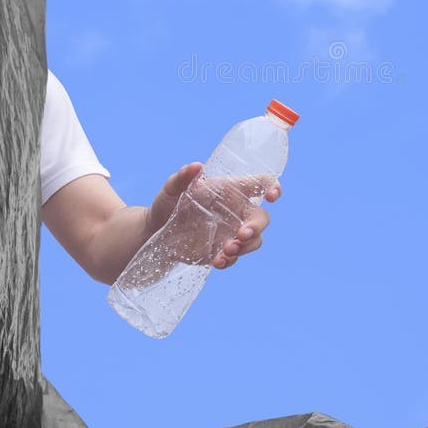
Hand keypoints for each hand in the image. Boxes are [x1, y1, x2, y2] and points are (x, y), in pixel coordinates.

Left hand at [148, 161, 281, 270]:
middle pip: (261, 217)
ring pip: (254, 240)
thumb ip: (182, 177)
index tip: (272, 196)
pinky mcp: (222, 251)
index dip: (273, 187)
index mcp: (230, 190)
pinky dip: (230, 261)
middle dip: (257, 227)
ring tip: (226, 252)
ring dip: (245, 247)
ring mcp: (231, 232)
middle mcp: (235, 211)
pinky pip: (236, 258)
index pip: (261, 183)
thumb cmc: (167, 203)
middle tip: (241, 235)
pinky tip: (217, 262)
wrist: (154, 232)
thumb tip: (196, 166)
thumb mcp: (171, 188)